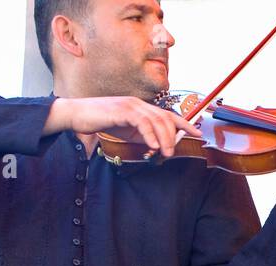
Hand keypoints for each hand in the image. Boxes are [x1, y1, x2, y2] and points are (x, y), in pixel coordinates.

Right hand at [48, 96, 201, 157]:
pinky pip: (142, 122)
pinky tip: (152, 146)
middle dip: (173, 137)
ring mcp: (131, 105)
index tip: (198, 134)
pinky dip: (150, 135)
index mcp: (142, 108)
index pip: (168, 115)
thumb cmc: (101, 122)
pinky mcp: (122, 110)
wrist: (77, 115)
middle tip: (171, 153)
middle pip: (165, 119)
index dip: (185, 124)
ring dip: (163, 138)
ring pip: (156, 121)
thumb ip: (144, 136)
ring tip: (164, 152)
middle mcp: (139, 104)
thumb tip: (159, 147)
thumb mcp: (128, 132)